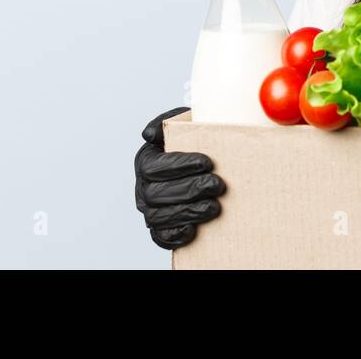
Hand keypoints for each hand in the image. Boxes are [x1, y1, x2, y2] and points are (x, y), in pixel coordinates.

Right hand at [134, 107, 225, 249]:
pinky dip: (176, 234)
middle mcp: (143, 188)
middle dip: (190, 189)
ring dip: (189, 212)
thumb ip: (167, 122)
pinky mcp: (161, 229)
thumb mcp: (182, 124)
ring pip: (160, 217)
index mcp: (146, 161)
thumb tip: (149, 133)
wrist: (205, 161)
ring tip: (215, 206)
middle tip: (217, 184)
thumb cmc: (193, 141)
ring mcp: (151, 210)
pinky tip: (195, 228)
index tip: (207, 162)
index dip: (180, 166)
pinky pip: (162, 237)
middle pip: (157, 194)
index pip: (155, 167)